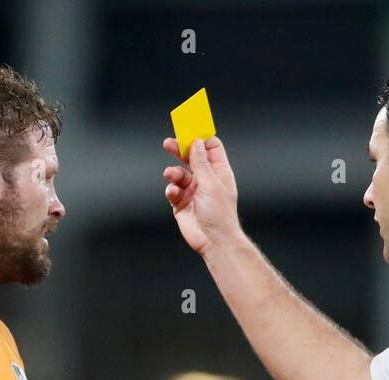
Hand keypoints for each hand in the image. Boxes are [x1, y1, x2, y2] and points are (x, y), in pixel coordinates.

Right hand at [162, 135, 241, 255]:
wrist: (213, 240)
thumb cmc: (219, 213)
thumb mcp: (211, 183)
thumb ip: (200, 162)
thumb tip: (195, 142)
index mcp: (218, 171)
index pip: (210, 147)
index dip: (200, 138)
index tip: (188, 130)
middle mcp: (206, 179)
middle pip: (191, 157)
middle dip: (180, 150)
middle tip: (168, 143)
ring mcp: (193, 190)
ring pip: (179, 174)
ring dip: (173, 173)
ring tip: (170, 176)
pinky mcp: (181, 203)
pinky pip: (173, 190)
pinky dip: (171, 190)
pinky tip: (173, 193)